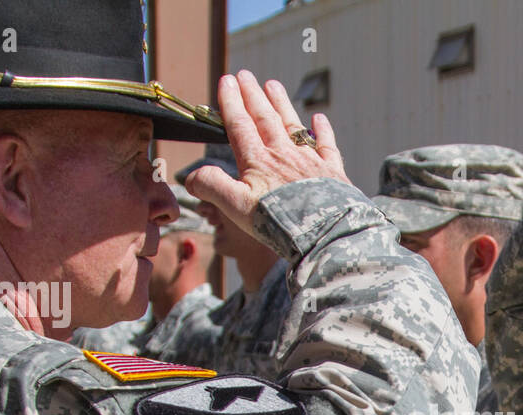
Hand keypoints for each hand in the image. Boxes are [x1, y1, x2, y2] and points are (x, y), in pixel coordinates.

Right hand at [185, 71, 350, 236]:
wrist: (322, 232)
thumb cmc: (277, 222)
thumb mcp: (235, 207)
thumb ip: (211, 186)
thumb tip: (191, 176)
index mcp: (257, 161)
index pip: (240, 124)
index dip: (231, 102)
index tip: (226, 81)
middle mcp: (283, 154)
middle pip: (264, 118)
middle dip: (253, 95)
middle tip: (245, 75)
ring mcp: (309, 160)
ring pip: (292, 124)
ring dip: (281, 103)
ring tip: (272, 84)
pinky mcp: (332, 171)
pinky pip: (326, 144)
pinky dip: (322, 130)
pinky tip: (318, 118)